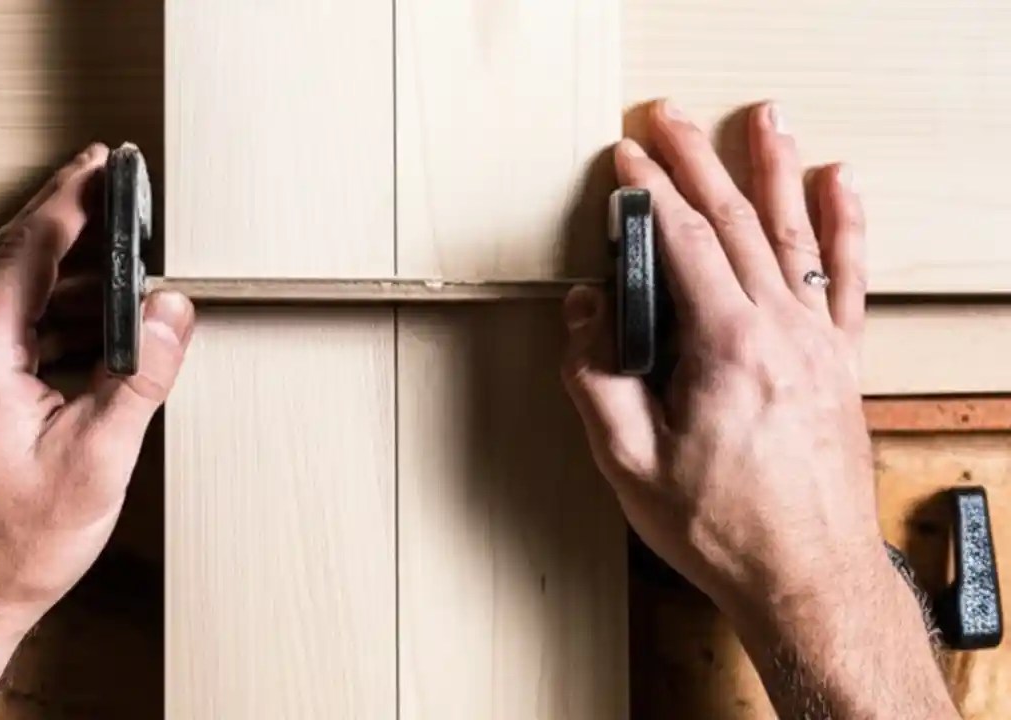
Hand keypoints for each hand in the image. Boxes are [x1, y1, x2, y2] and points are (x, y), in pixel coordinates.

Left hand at [0, 144, 192, 641]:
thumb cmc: (4, 546)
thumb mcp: (93, 461)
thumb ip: (137, 375)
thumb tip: (170, 313)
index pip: (26, 248)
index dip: (71, 199)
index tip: (102, 165)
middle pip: (10, 261)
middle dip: (70, 228)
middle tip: (118, 202)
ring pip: (3, 296)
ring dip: (63, 282)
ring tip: (122, 279)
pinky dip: (44, 320)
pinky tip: (86, 334)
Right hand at [563, 100, 873, 612]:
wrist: (808, 578)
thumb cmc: (725, 530)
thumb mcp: (629, 464)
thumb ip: (595, 380)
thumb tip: (583, 313)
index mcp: (728, 350)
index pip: (684, 243)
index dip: (650, 193)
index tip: (626, 159)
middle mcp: (783, 332)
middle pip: (737, 221)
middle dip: (697, 161)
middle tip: (668, 120)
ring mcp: (820, 343)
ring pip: (794, 234)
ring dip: (772, 170)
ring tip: (761, 121)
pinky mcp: (842, 362)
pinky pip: (846, 276)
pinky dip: (844, 225)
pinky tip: (839, 187)